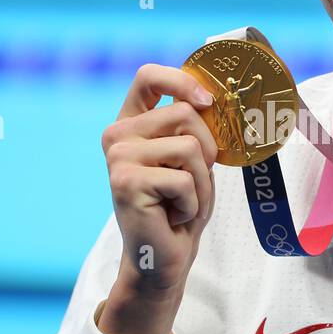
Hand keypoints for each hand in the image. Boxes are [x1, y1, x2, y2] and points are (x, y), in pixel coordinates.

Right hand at [97, 64, 218, 333]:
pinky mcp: (126, 181)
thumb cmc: (180, 206)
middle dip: (207, 151)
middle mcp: (118, 134)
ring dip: (201, 181)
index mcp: (132, 122)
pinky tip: (173, 216)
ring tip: (183, 201)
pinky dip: (192, 202)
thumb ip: (194, 128)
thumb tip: (215, 99)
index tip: (208, 100)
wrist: (164, 256)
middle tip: (193, 183)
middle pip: (184, 113)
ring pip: (189, 147)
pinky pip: (184, 179)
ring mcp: (118, 157)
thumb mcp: (192, 160)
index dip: (181, 79)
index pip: (148, 76)